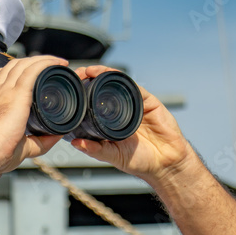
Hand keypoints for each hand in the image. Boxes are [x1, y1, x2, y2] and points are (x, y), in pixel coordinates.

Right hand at [0, 55, 67, 176]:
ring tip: (57, 62)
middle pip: (14, 65)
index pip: (4, 75)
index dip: (19, 70)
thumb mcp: (21, 145)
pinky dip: (46, 64)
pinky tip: (57, 63)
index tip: (35, 72)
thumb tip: (56, 136)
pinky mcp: (16, 95)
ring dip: (43, 60)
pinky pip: (33, 71)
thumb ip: (39, 141)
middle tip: (51, 66)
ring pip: (24, 64)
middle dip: (33, 61)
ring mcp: (4, 90)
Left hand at [69, 65, 193, 182]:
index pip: (92, 102)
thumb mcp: (113, 156)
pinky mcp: (149, 102)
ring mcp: (135, 105)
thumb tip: (75, 143)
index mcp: (110, 122)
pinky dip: (123, 80)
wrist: (166, 164)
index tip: (69, 89)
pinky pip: (135, 88)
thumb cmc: (140, 161)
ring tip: (89, 71)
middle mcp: (121, 110)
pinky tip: (113, 77)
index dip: (81, 94)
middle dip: (89, 78)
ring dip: (103, 74)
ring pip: (118, 84)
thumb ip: (96, 150)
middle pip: (103, 89)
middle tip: (76, 74)